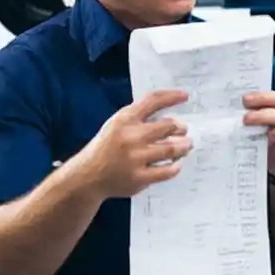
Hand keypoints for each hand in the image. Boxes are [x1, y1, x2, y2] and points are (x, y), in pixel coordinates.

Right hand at [72, 89, 192, 199]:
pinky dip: (175, 166)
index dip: (172, 96)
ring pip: (171, 149)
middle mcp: (130, 136)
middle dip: (181, 128)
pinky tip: (176, 164)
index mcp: (124, 119)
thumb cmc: (107, 147)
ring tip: (186, 145)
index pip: (153, 100)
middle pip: (168, 126)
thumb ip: (139, 117)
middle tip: (184, 130)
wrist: (87, 176)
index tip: (185, 96)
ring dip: (183, 146)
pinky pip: (167, 171)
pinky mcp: (139, 178)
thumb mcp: (117, 124)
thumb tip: (171, 117)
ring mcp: (135, 158)